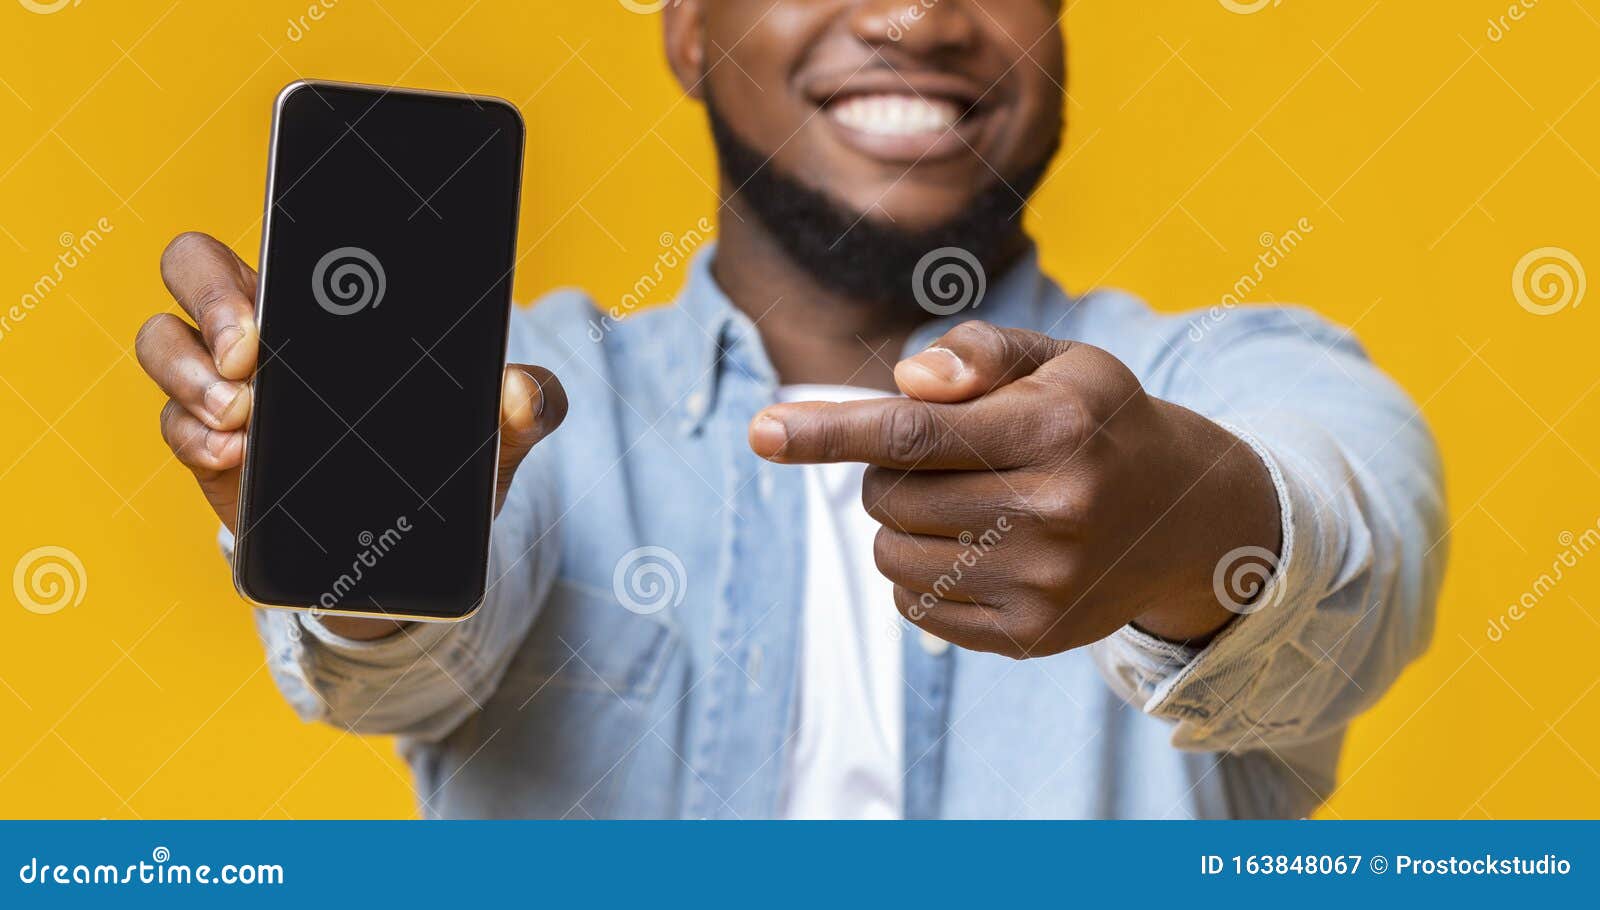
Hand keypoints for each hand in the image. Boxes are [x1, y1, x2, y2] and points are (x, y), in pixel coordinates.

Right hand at [136, 232, 566, 638]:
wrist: (409, 546)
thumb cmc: (447, 456)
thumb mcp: (498, 429)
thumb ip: (527, 403)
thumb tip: (522, 390)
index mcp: (325, 297)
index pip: (270, 237)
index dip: (268, 243)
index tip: (276, 299)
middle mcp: (262, 326)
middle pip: (191, 266)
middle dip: (210, 301)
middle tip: (253, 355)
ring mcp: (228, 385)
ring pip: (163, 341)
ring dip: (191, 374)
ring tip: (242, 417)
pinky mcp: (211, 447)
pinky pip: (173, 423)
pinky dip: (193, 437)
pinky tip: (233, 457)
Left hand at [749, 321, 1280, 657]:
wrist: (1184, 519)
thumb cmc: (1097, 422)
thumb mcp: (1060, 361)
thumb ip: (981, 353)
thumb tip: (905, 382)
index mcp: (1057, 429)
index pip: (914, 433)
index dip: (829, 431)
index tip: (760, 431)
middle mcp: (1055, 511)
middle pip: (890, 495)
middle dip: (888, 471)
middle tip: (940, 459)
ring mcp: (1043, 583)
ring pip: (891, 554)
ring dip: (899, 523)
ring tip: (958, 502)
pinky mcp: (1031, 637)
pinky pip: (914, 607)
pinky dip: (918, 573)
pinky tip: (973, 549)